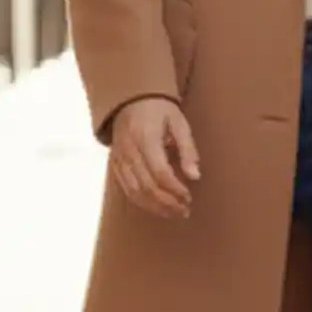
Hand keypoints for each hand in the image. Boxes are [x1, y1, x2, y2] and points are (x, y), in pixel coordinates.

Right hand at [109, 97, 200, 218]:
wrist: (130, 99)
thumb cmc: (159, 109)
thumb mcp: (179, 122)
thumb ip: (187, 149)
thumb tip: (195, 176)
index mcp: (146, 138)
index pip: (160, 172)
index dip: (175, 189)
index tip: (189, 197)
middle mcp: (129, 151)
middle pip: (147, 186)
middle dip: (167, 203)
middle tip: (184, 210)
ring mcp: (119, 159)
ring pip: (135, 192)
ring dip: (155, 207)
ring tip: (173, 213)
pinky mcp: (115, 164)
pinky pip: (126, 189)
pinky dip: (142, 202)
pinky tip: (157, 207)